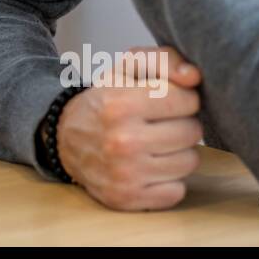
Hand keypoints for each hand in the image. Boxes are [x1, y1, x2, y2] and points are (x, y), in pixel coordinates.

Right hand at [55, 45, 203, 210]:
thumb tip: (194, 77)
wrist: (65, 137)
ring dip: (178, 151)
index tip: (167, 100)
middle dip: (181, 123)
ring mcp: (125, 174)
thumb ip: (164, 59)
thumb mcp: (127, 68)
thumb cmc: (105, 100)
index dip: (182, 98)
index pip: (187, 100)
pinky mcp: (127, 199)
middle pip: (192, 132)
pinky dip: (168, 179)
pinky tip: (151, 166)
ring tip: (157, 143)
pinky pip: (177, 191)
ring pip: (189, 162)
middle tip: (161, 122)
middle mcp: (122, 141)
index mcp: (121, 104)